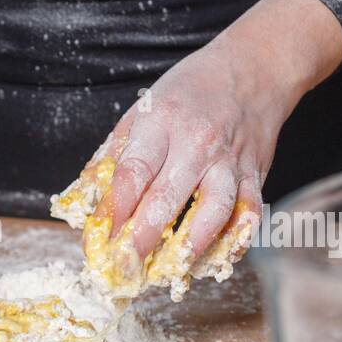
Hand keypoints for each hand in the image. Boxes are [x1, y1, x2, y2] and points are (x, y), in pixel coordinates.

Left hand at [91, 0, 341, 258]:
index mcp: (161, 124)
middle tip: (123, 269)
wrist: (254, 67)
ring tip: (167, 273)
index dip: (114, 212)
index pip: (133, 174)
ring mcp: (230, 160)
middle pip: (167, 199)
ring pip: (213, 211)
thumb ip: (111, 156)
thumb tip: (85, 204)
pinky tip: (214, 261)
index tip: (99, 242)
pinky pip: (248, 213)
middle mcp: (197, 143)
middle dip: (143, 239)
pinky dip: (233, 241)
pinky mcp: (257, 173)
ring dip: (189, 248)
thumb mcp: (140, 111)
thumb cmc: (190, 92)